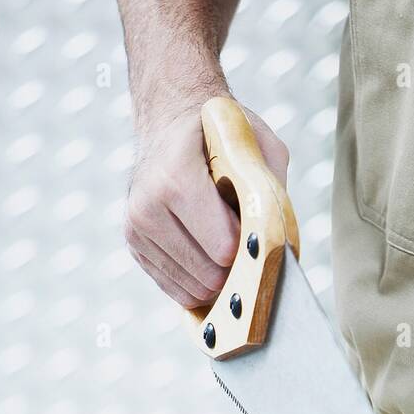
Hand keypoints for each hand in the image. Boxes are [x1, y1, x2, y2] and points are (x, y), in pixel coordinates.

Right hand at [125, 97, 288, 307]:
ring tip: (219, 237)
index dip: (250, 245)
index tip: (256, 228)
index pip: (224, 247)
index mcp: (176, 176)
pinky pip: (179, 292)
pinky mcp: (135, 248)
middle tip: (240, 234)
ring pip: (195, 290)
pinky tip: (205, 251)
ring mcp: (136, 230)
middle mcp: (147, 205)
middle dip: (235, 264)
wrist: (170, 122)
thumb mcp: (257, 143)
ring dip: (217, 273)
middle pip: (210, 275)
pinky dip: (200, 280)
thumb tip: (278, 242)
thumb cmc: (220, 135)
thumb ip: (271, 188)